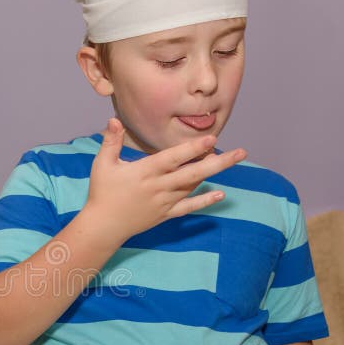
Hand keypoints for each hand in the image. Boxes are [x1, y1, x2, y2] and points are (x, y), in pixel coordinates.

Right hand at [84, 118, 245, 245]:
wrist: (103, 226)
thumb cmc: (102, 192)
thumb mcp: (103, 164)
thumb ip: (111, 141)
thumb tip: (113, 119)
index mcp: (145, 172)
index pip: (173, 158)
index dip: (193, 148)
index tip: (212, 139)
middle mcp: (158, 186)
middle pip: (193, 173)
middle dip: (218, 162)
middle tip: (241, 153)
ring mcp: (163, 202)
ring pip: (192, 186)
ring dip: (210, 173)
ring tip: (228, 159)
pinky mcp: (165, 214)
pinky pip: (187, 207)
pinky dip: (203, 201)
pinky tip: (219, 194)